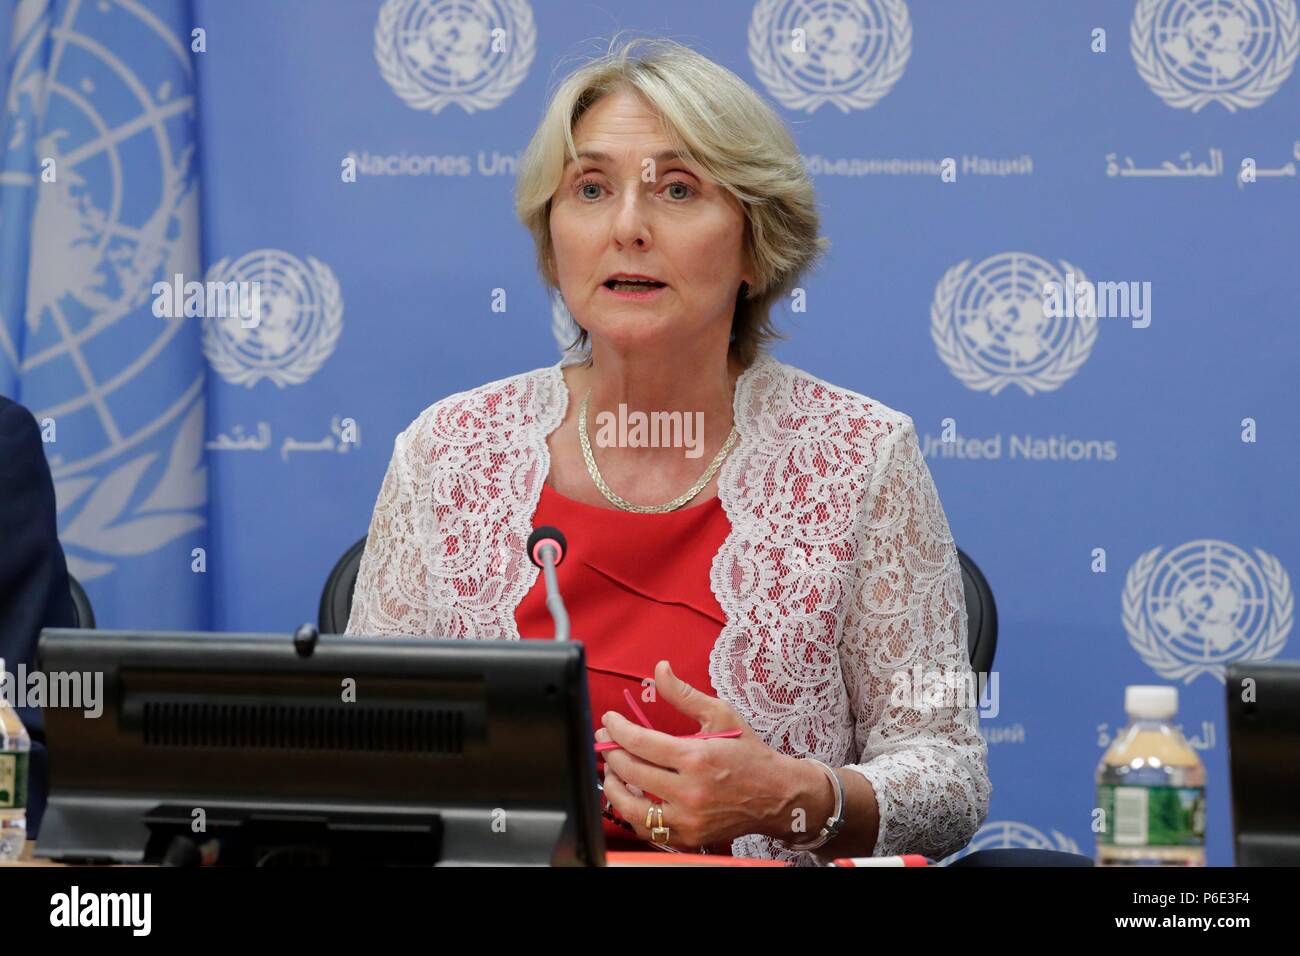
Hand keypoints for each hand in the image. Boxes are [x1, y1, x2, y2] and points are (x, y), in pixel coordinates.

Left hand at [596, 659, 811, 850]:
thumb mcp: (720, 715)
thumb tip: (660, 669)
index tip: (609, 721)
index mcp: (696, 758)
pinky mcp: (689, 837)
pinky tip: (632, 794)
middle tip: (606, 740)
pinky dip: (632, 812)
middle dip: (610, 752)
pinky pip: (648, 829)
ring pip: (631, 808)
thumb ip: (684, 694)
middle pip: (630, 772)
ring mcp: (688, 819)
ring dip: (613, 786)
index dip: (616, 729)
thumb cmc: (749, 753)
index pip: (639, 743)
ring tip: (613, 769)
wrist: (778, 796)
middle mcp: (689, 792)